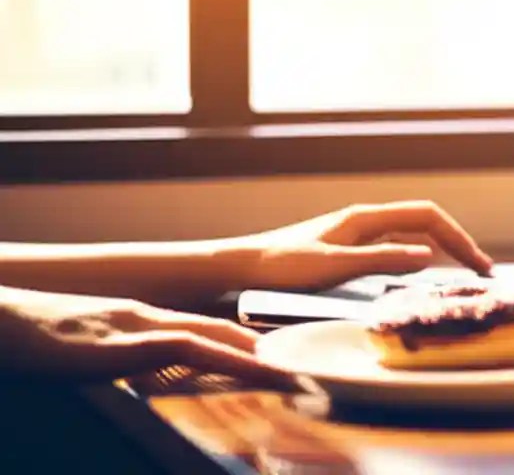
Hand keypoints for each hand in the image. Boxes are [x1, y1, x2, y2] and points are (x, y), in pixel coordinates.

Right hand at [0, 286, 292, 385]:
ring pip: (214, 335)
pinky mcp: (122, 342)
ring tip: (293, 371)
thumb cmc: (28, 340)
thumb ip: (115, 362)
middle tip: (303, 365)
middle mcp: (146, 316)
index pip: (207, 330)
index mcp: (139, 320)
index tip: (278, 360)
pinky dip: (223, 358)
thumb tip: (139, 380)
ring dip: (255, 355)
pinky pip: (186, 348)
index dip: (244, 345)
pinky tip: (248, 368)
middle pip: (221, 329)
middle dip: (263, 348)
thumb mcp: (82, 353)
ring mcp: (136, 325)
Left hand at [243, 201, 493, 291]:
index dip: (458, 237)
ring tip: (464, 275)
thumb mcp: (334, 267)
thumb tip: (429, 257)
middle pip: (426, 223)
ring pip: (414, 235)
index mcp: (366, 218)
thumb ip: (381, 260)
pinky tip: (425, 278)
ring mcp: (360, 233)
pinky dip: (421, 258)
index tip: (479, 264)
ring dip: (443, 251)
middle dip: (458, 243)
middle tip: (483, 272)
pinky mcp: (351, 247)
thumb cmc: (282, 266)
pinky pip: (399, 247)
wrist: (243, 266)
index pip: (428, 217)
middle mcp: (367, 220)